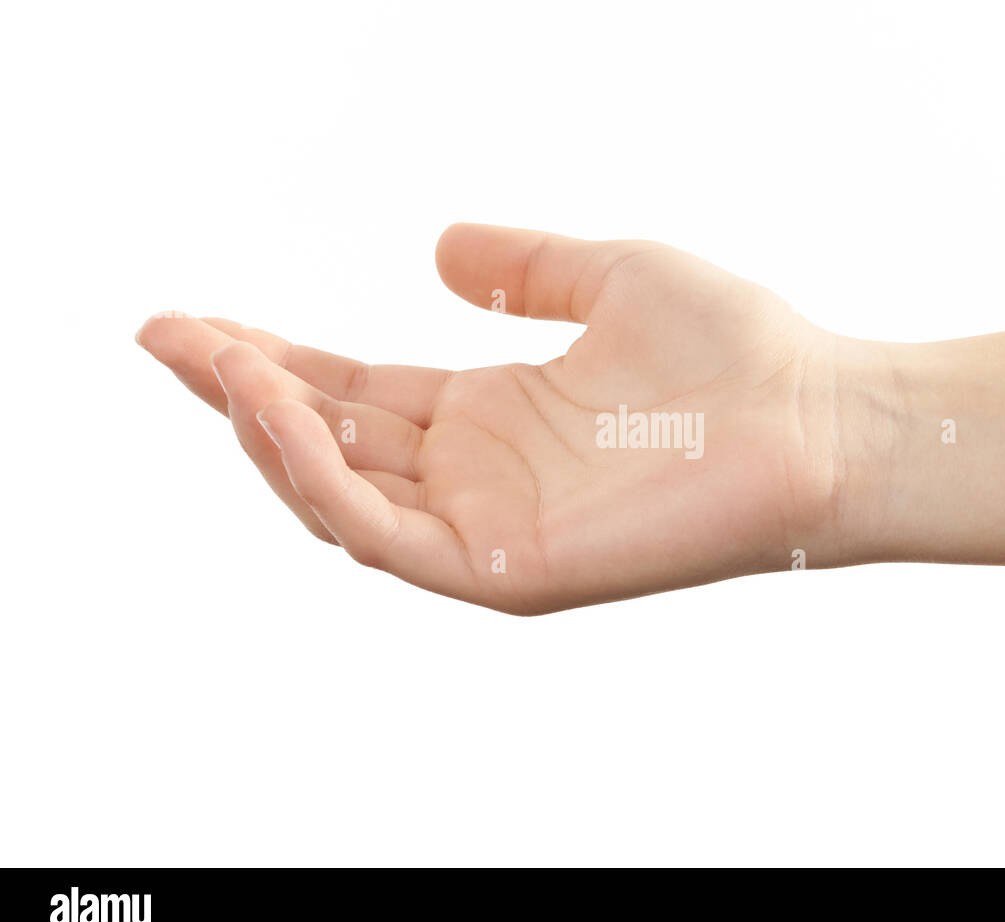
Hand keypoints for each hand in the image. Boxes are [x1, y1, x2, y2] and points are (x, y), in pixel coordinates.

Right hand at [137, 224, 885, 612]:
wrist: (822, 417)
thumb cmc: (735, 351)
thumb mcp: (607, 277)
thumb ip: (522, 268)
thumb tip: (438, 246)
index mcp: (492, 416)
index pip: (355, 395)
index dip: (273, 361)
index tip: (198, 322)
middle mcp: (479, 479)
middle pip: (329, 447)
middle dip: (240, 395)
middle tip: (163, 334)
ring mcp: (490, 531)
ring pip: (339, 499)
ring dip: (264, 433)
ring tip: (211, 364)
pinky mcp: (510, 572)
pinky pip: (386, 538)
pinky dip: (321, 481)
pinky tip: (277, 410)